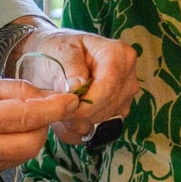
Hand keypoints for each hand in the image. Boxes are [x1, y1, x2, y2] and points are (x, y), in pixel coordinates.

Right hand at [0, 75, 79, 178]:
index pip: (29, 117)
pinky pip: (9, 162)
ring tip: (14, 117)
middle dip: (44, 124)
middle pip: (33, 143)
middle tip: (38, 105)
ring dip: (30, 136)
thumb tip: (49, 95)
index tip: (74, 99)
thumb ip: (13, 89)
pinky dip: (13, 146)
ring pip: (24, 155)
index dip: (56, 107)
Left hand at [18, 29, 138, 144]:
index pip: (109, 87)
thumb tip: (77, 87)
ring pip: (103, 121)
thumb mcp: (58, 51)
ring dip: (78, 121)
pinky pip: (98, 130)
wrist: (53, 60)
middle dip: (80, 113)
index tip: (65, 106)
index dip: (87, 102)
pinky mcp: (116, 113)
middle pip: (107, 107)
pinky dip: (78, 128)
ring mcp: (125, 97)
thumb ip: (68, 67)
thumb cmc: (58, 51)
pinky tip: (66, 116)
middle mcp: (128, 77)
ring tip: (60, 108)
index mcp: (120, 55)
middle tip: (56, 107)